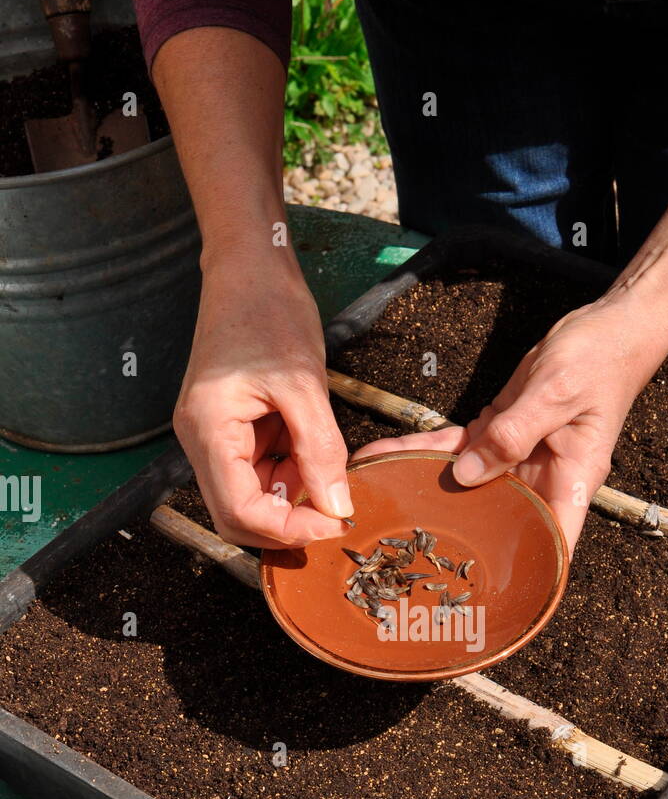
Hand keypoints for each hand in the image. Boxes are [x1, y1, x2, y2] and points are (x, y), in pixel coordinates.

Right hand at [173, 252, 352, 547]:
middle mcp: (200, 440)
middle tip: (333, 516)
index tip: (333, 524)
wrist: (250, 269)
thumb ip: (321, 449)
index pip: (238, 510)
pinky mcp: (230, 431)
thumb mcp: (306, 383)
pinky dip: (288, 476)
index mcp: (208, 428)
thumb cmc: (270, 310)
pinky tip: (312, 458)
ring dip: (290, 500)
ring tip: (326, 474)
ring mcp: (212, 437)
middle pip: (235, 516)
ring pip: (249, 498)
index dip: (286, 529)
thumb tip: (337, 507)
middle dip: (285, 525)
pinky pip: (257, 473)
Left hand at [354, 294, 667, 553]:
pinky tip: (385, 454)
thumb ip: (514, 434)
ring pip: (463, 484)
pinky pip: (455, 447)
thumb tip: (468, 474)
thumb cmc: (601, 360)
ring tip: (376, 503)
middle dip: (456, 541)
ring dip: (423, 491)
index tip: (494, 609)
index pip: (551, 548)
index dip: (528, 582)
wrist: (609, 326)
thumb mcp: (556, 394)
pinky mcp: (497, 431)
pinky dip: (421, 450)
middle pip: (496, 524)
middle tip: (407, 559)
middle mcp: (541, 480)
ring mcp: (516, 457)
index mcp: (570, 484)